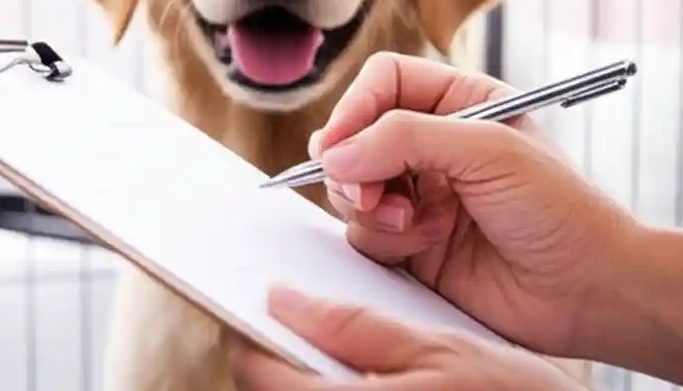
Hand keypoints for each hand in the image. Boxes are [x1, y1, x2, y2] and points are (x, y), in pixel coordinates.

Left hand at [226, 286, 584, 389]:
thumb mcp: (436, 346)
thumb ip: (354, 327)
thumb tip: (283, 300)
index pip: (259, 374)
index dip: (246, 334)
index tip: (247, 302)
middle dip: (272, 353)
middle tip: (288, 312)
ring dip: (303, 371)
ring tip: (326, 335)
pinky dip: (334, 383)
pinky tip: (358, 365)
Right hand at [310, 52, 637, 356]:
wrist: (588, 291)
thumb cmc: (559, 210)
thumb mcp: (487, 151)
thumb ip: (405, 138)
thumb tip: (334, 153)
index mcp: (460, 103)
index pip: (383, 82)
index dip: (355, 108)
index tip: (339, 146)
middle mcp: (434, 146)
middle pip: (354, 136)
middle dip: (353, 166)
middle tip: (369, 194)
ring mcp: (420, 196)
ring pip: (351, 187)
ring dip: (371, 207)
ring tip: (415, 224)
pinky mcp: (411, 245)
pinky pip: (364, 234)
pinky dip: (386, 240)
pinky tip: (430, 244)